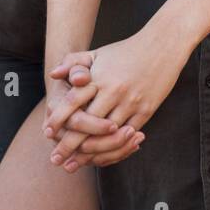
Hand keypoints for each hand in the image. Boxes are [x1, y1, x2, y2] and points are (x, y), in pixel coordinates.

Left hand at [43, 30, 187, 162]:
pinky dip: (114, 147)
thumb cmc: (127, 50)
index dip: (58, 119)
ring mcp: (130, 102)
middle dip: (69, 144)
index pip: (72, 102)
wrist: (162, 46)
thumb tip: (53, 74)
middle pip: (86, 124)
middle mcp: (113, 91)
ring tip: (76, 163)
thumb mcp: (98, 53)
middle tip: (56, 159)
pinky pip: (126, 135)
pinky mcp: (145, 111)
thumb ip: (74, 62)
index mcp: (99, 78)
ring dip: (90, 151)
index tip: (47, 132)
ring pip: (106, 135)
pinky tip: (102, 155)